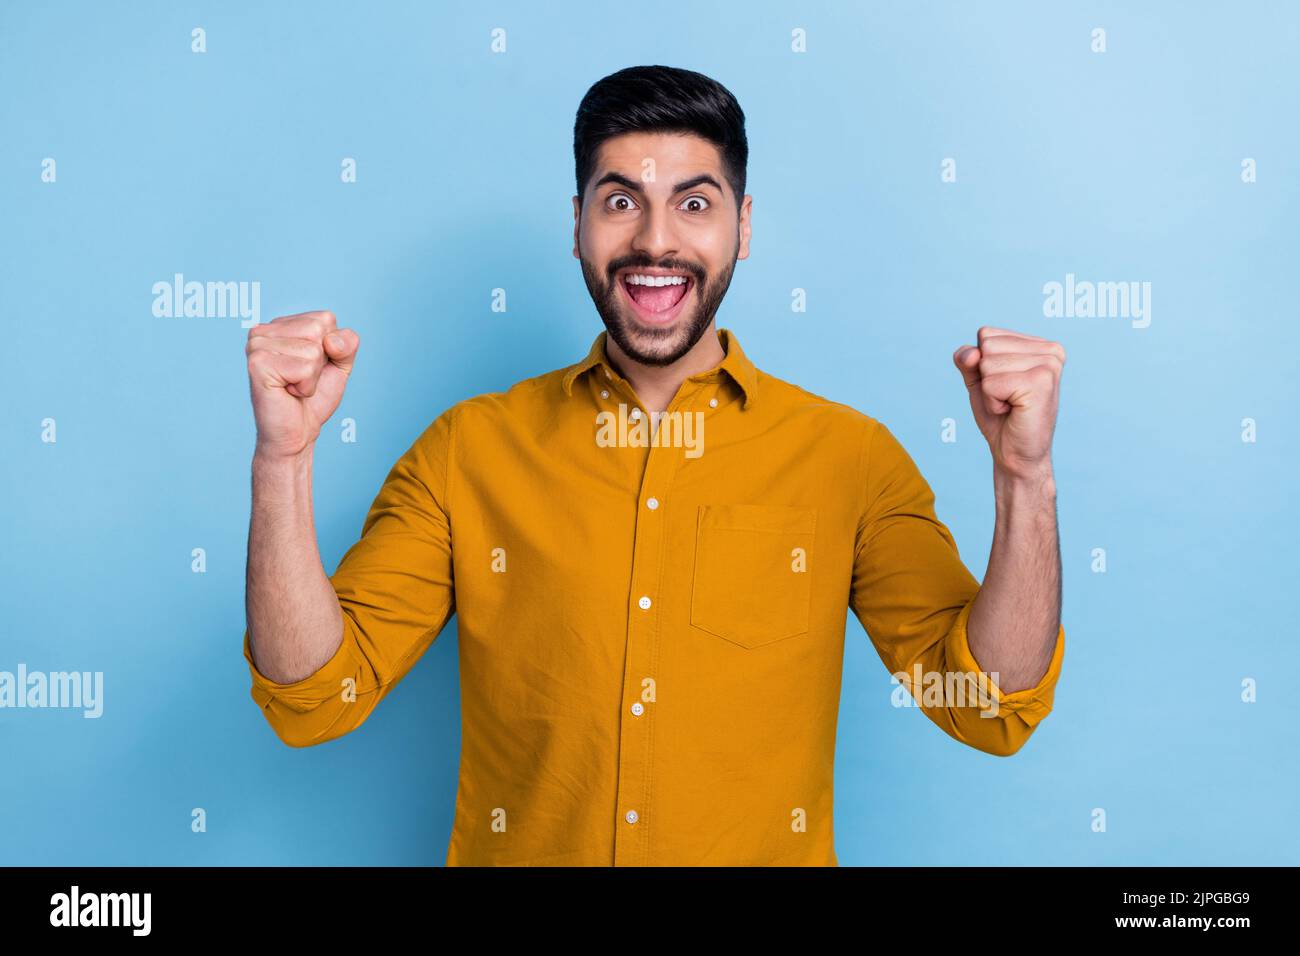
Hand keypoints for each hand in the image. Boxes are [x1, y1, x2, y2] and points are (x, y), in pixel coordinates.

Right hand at [246, 310, 358, 460]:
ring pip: (313, 350)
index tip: (313, 367)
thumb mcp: (340, 364)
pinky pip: (305, 368)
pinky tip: (288, 392)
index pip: (325, 318)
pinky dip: (305, 386)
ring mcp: (257, 345)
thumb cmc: (314, 398)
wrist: (297, 433)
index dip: (331, 348)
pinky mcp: (258, 363)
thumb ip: (347, 342)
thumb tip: (331, 340)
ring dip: (312, 377)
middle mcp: (263, 330)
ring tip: (294, 386)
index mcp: (281, 324)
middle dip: (321, 361)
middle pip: (319, 330)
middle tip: (302, 379)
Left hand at [952, 327, 1063, 479]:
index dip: (982, 364)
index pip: (986, 334)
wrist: (1015, 454)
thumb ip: (968, 359)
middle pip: (986, 347)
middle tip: (1007, 398)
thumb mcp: (978, 381)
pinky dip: (993, 403)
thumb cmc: (1000, 416)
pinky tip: (1013, 411)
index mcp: (1040, 344)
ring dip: (990, 392)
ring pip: (987, 364)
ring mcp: (1048, 364)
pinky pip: (991, 384)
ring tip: (1011, 405)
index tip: (1003, 385)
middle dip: (986, 377)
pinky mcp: (1041, 382)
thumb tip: (971, 353)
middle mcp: (1050, 350)